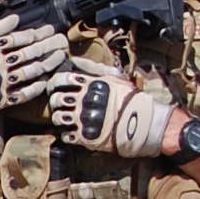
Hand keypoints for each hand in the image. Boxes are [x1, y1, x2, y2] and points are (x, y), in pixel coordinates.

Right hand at [0, 15, 68, 127]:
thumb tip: (15, 19)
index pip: (19, 39)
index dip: (36, 33)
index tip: (49, 30)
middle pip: (29, 53)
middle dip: (48, 46)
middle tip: (61, 40)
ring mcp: (0, 84)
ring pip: (31, 71)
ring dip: (48, 63)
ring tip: (59, 55)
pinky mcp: (1, 101)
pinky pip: (24, 93)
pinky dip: (37, 86)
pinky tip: (46, 79)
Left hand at [46, 66, 177, 159]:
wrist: (144, 122)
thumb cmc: (132, 99)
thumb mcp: (118, 79)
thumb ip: (100, 72)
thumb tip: (84, 62)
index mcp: (91, 84)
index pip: (61, 79)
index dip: (55, 83)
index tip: (56, 87)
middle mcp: (85, 100)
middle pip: (56, 99)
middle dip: (56, 102)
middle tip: (62, 105)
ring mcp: (84, 119)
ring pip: (58, 117)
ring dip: (60, 118)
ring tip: (67, 120)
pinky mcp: (86, 136)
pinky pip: (65, 135)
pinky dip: (66, 134)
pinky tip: (74, 132)